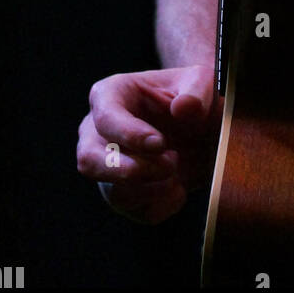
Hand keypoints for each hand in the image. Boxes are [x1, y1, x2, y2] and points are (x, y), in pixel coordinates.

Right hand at [76, 66, 220, 223]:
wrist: (203, 123)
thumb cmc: (193, 94)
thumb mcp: (202, 82)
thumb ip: (196, 91)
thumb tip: (183, 107)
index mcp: (111, 94)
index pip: (105, 118)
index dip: (129, 134)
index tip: (160, 143)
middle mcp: (97, 131)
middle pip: (90, 160)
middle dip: (131, 170)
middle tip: (170, 164)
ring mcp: (106, 165)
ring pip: (112, 192)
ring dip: (151, 189)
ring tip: (178, 171)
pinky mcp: (121, 191)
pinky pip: (134, 210)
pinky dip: (161, 205)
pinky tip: (180, 188)